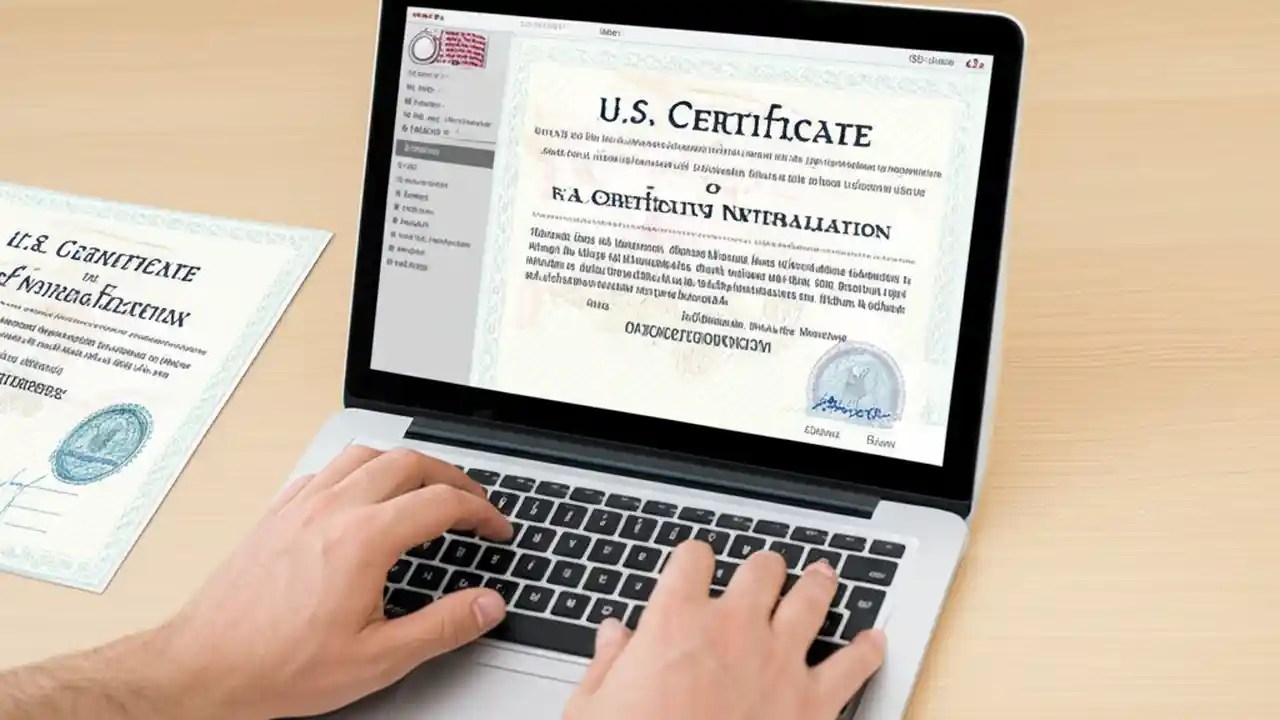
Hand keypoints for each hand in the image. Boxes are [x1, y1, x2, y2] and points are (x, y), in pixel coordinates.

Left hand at [155, 446, 512, 718]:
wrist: (205, 667)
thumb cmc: (279, 665)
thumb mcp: (378, 659)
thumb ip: (442, 627)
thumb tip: (487, 606)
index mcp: (365, 539)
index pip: (442, 503)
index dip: (481, 512)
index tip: (495, 528)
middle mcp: (334, 509)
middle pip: (409, 463)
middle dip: (451, 477)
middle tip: (472, 502)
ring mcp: (301, 506)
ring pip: (366, 455)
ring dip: (405, 463)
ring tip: (426, 485)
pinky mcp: (277, 514)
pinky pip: (326, 470)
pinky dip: (359, 471)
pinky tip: (361, 493)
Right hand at [565, 541, 885, 719]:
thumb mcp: (593, 708)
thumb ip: (609, 665)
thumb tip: (612, 636)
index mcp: (675, 622)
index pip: (692, 559)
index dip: (694, 560)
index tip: (695, 566)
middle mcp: (732, 630)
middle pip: (761, 570)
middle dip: (763, 569)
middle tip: (765, 572)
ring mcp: (777, 661)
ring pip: (811, 599)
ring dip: (818, 586)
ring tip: (823, 578)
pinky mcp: (812, 702)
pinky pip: (853, 665)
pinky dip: (868, 651)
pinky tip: (875, 642)